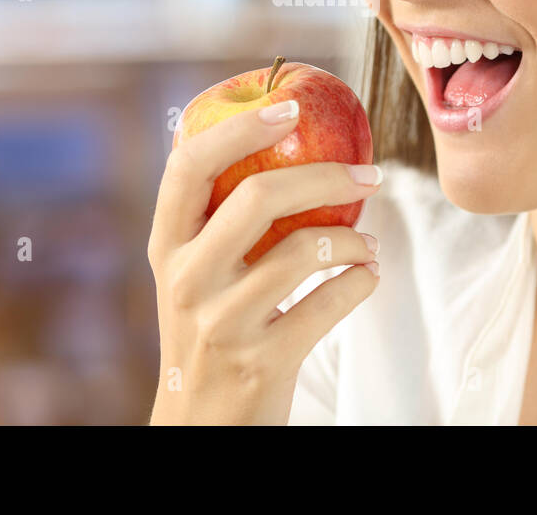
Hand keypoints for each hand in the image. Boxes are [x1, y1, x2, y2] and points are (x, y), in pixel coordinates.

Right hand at [148, 99, 381, 423]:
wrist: (201, 428)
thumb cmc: (206, 334)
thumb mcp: (189, 276)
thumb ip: (212, 220)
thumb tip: (263, 133)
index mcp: (165, 246)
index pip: (190, 166)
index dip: (239, 127)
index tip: (289, 108)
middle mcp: (186, 279)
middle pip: (258, 196)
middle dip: (328, 175)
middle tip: (371, 174)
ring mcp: (222, 322)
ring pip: (304, 250)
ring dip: (353, 240)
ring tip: (367, 244)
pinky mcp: (264, 360)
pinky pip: (331, 302)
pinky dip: (360, 283)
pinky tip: (365, 278)